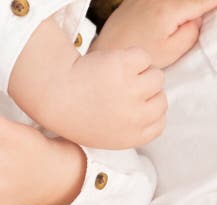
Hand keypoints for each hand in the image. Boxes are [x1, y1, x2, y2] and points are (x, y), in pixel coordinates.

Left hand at [51, 47, 166, 148]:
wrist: (54, 95)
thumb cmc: (77, 115)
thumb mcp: (106, 136)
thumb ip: (131, 129)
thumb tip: (155, 112)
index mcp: (133, 136)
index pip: (160, 122)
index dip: (150, 110)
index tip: (138, 103)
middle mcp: (136, 116)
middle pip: (161, 99)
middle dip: (146, 92)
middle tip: (124, 87)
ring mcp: (132, 90)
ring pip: (156, 77)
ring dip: (141, 73)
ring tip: (120, 75)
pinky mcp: (124, 65)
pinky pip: (143, 57)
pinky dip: (132, 56)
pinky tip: (114, 63)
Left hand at [90, 0, 216, 67]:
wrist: (106, 52)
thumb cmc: (137, 56)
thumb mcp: (171, 51)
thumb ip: (191, 32)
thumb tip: (199, 18)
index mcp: (169, 10)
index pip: (201, 1)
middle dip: (203, 3)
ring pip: (176, 0)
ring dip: (188, 5)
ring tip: (203, 9)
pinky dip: (174, 5)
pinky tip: (182, 12)